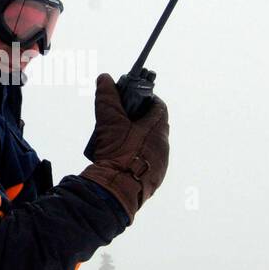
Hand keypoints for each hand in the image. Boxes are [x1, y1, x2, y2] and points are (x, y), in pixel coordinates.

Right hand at [78, 73, 168, 223]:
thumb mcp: (109, 121)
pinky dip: (137, 157)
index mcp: (158, 129)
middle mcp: (163, 146)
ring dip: (139, 140)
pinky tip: (123, 159)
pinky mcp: (154, 179)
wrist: (118, 190)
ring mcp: (161, 164)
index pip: (159, 106)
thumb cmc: (118, 153)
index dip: (145, 100)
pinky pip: (148, 163)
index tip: (132, 99)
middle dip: (139, 120)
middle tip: (121, 120)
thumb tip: (105, 79)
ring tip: (119, 141)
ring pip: (151, 146)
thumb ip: (107, 98)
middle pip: (155, 126)